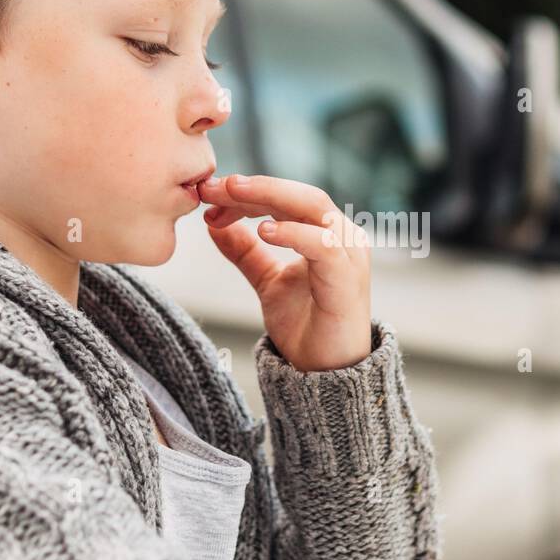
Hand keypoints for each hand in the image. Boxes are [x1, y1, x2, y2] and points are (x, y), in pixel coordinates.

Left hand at [198, 173, 371, 371]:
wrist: (326, 373)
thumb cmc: (307, 325)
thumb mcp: (268, 281)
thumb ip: (246, 252)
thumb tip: (213, 223)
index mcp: (327, 233)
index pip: (288, 198)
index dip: (249, 193)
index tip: (210, 195)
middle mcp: (343, 237)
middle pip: (301, 195)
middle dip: (257, 187)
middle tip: (217, 186)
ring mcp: (349, 257)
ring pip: (314, 209)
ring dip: (272, 198)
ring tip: (234, 196)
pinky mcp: (348, 280)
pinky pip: (322, 246)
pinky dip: (293, 233)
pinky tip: (263, 231)